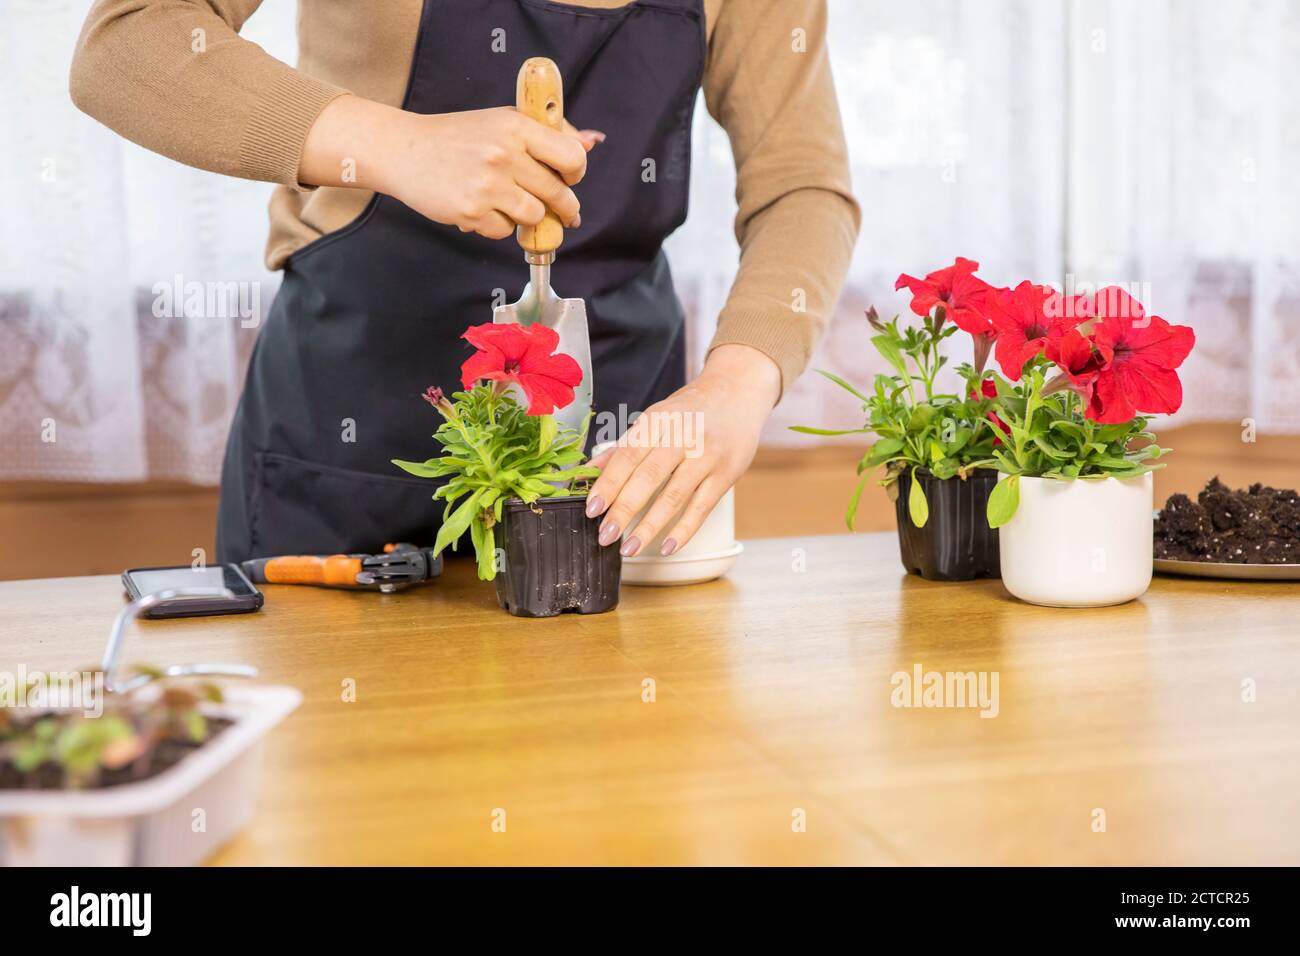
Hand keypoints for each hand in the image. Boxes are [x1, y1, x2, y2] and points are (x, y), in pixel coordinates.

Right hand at [300, 95, 603, 238]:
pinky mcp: (471, 211)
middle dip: (564, 207)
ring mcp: (487, 185)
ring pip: (534, 216)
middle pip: (557, 194)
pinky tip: (482, 209)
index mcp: (516, 127)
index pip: (572, 157)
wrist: (404, 150)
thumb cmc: (457, 136)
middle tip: (565, 212)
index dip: (577, 173)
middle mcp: (504, 155)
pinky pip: (504, 231)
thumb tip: (593, 141)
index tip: (570, 178)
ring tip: (511, 204)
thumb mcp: (502, 122)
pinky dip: (498, 225)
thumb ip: (549, 133)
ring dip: (528, 216)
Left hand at [586, 344, 781, 556]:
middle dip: (624, 509)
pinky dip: (684, 530)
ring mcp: (707, 456)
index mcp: (658, 420)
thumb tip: (588, 473)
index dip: (608, 484)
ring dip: (650, 525)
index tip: (592, 508)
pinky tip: (667, 546)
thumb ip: (624, 446)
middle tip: (605, 535)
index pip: (628, 455)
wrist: (739, 390)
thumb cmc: (692, 409)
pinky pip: (702, 507)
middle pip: (648, 477)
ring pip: (674, 495)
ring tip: (630, 548)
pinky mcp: (726, 474)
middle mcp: (683, 436)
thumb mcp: (656, 417)